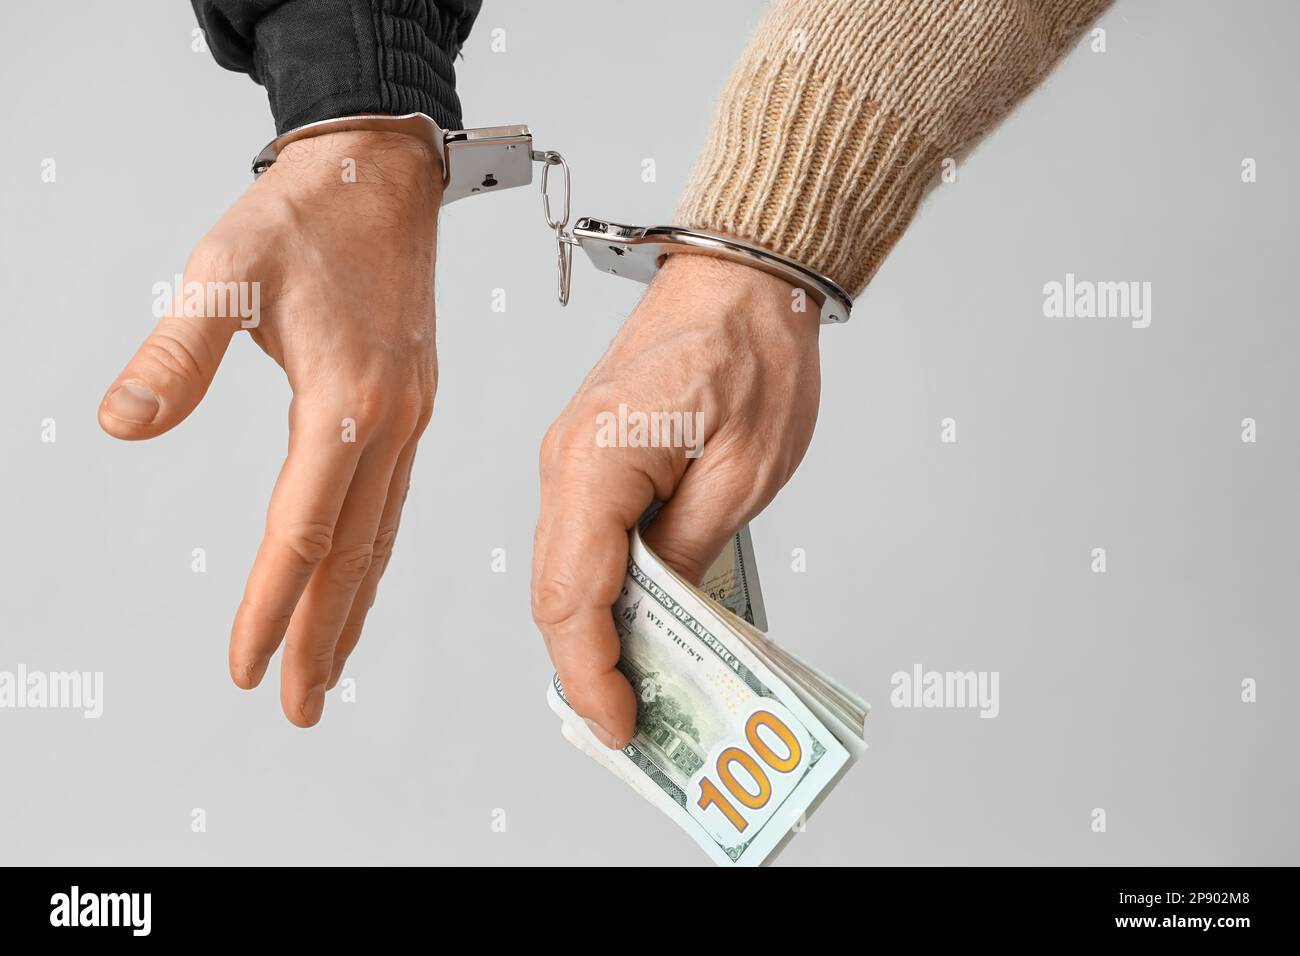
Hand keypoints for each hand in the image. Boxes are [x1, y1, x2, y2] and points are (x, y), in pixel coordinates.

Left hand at [98, 131, 440, 725]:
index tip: (242, 664)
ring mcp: (409, 420)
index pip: (304, 528)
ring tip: (327, 668)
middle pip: (354, 553)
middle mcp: (391, 421)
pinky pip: (392, 505)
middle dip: (322, 636)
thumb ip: (176, 356)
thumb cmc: (310, 217)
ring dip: (351, 608)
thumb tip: (123, 426)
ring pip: (380, 536)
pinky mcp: (410, 411)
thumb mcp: (224, 270)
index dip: (270, 603)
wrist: (381, 179)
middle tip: (298, 705)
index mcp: (349, 398)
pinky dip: (370, 559)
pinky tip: (355, 579)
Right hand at [531, 253, 820, 747]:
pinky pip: (584, 541)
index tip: (623, 727)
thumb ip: (690, 550)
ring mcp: (572, 457)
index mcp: (595, 463)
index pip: (571, 595)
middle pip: (555, 592)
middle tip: (633, 725)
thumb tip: (658, 614)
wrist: (742, 275)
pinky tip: (643, 621)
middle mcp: (565, 462)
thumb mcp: (744, 471)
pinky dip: (605, 591)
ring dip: (596, 632)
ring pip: (566, 570)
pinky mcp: (592, 456)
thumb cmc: (753, 351)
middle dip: (588, 666)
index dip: (592, 672)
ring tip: (642, 686)